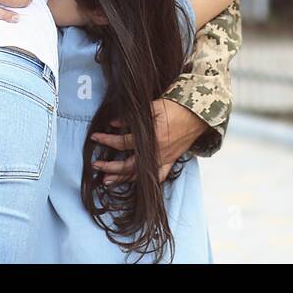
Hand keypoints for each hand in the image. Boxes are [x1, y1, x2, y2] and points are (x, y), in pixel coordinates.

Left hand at [90, 99, 205, 184]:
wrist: (198, 114)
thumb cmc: (175, 107)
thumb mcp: (152, 107)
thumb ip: (132, 117)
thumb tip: (113, 123)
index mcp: (152, 138)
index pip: (123, 142)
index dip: (107, 140)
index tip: (94, 137)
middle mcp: (157, 153)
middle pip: (129, 165)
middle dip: (110, 167)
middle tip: (95, 165)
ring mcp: (165, 160)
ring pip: (140, 175)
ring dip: (122, 179)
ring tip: (106, 181)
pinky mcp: (171, 162)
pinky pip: (157, 177)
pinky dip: (145, 182)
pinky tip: (134, 185)